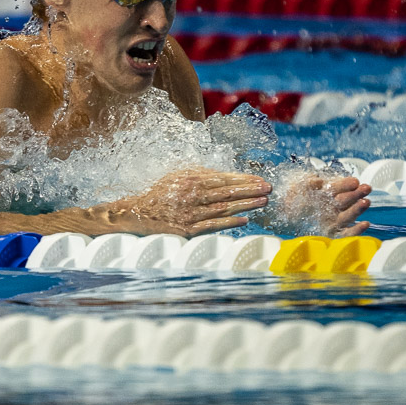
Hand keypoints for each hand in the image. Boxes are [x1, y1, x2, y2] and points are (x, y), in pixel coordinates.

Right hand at [83, 169, 271, 237]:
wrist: (137, 213)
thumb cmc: (159, 194)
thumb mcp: (177, 177)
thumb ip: (199, 175)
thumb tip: (223, 176)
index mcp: (190, 180)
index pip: (223, 179)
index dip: (243, 180)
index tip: (259, 180)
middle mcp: (192, 196)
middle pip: (227, 193)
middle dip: (250, 191)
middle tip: (268, 189)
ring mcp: (190, 213)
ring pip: (223, 208)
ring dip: (245, 206)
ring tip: (262, 203)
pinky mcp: (188, 229)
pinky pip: (213, 225)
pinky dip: (229, 223)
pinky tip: (244, 221)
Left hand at [283, 175, 371, 236]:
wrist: (279, 217)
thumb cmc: (288, 200)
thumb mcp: (296, 187)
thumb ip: (307, 182)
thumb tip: (320, 180)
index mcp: (325, 195)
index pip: (338, 188)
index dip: (347, 184)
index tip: (355, 182)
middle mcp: (331, 208)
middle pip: (347, 201)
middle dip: (357, 194)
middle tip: (366, 188)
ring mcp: (333, 221)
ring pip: (349, 215)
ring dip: (358, 209)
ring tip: (365, 202)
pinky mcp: (333, 234)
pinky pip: (346, 233)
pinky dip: (356, 230)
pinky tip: (365, 223)